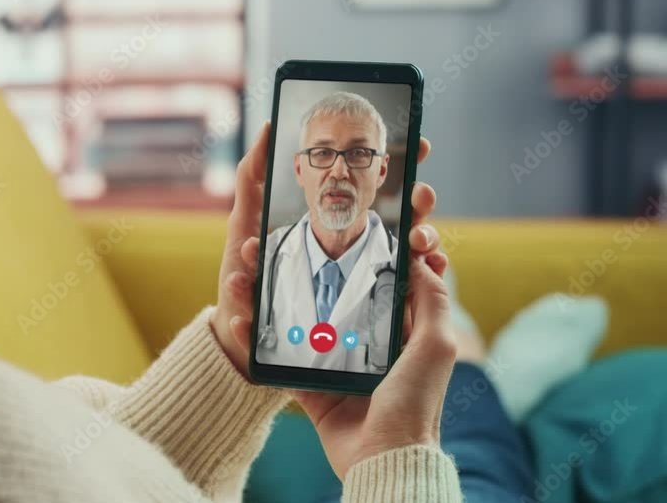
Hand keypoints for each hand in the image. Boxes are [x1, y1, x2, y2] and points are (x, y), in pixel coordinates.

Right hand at [213, 127, 451, 477]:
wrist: (380, 459)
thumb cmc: (414, 402)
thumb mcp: (435, 344)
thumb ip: (431, 298)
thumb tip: (425, 255)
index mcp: (393, 322)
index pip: (376, 271)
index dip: (359, 241)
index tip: (343, 212)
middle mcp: (359, 333)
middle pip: (323, 283)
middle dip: (295, 255)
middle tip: (273, 230)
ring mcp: (328, 353)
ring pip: (292, 308)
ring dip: (265, 283)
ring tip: (245, 258)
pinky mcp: (304, 377)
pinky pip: (274, 347)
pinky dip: (253, 328)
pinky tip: (237, 304)